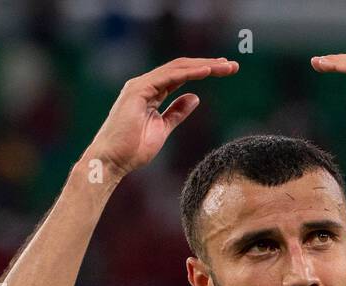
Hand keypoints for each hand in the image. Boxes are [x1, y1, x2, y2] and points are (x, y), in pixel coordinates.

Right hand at [83, 57, 238, 179]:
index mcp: (151, 92)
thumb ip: (177, 112)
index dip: (204, 71)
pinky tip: (207, 71)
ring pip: (177, 68)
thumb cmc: (133, 150)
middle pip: (182, 68)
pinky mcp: (138, 90)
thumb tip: (195, 98)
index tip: (225, 71)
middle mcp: (146, 84)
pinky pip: (169, 77)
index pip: (181, 76)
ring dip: (203, 65)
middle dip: (209, 65)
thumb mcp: (163, 129)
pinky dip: (189, 72)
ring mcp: (141, 85)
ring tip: (225, 66)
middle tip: (233, 66)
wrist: (112, 161)